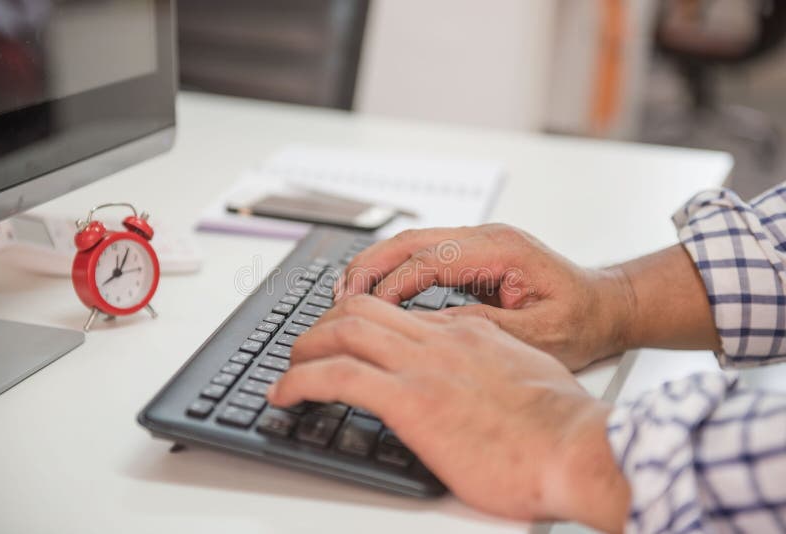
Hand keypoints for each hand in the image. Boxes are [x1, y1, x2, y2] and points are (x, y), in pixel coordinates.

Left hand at [267, 296, 628, 530]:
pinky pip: (337, 377)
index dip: (364, 320)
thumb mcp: (525, 378)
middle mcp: (441, 340)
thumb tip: (472, 380)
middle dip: (325, 324)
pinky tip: (283, 394)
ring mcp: (424, 367)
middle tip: (307, 347)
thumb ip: (492, 367)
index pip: (401, 313)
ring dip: (305, 347)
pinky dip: (300, 381)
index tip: (347, 338)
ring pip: (343, 332)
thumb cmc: (563, 427)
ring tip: (287, 369)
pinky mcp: (411, 401)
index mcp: (469, 333)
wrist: (580, 448)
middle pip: (363, 309)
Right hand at [334, 225, 634, 369]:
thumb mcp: (539, 336)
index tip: (364, 311)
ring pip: (413, 244)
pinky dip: (395, 272)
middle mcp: (486, 238)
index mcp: (501, 250)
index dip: (391, 284)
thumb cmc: (583, 321)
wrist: (608, 306)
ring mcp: (479, 243)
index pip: (430, 258)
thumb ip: (484, 330)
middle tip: (339, 299)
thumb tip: (428, 329)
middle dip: (370, 267)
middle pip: (412, 240)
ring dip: (377, 267)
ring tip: (347, 297)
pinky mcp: (475, 256)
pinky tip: (378, 293)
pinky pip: (424, 256)